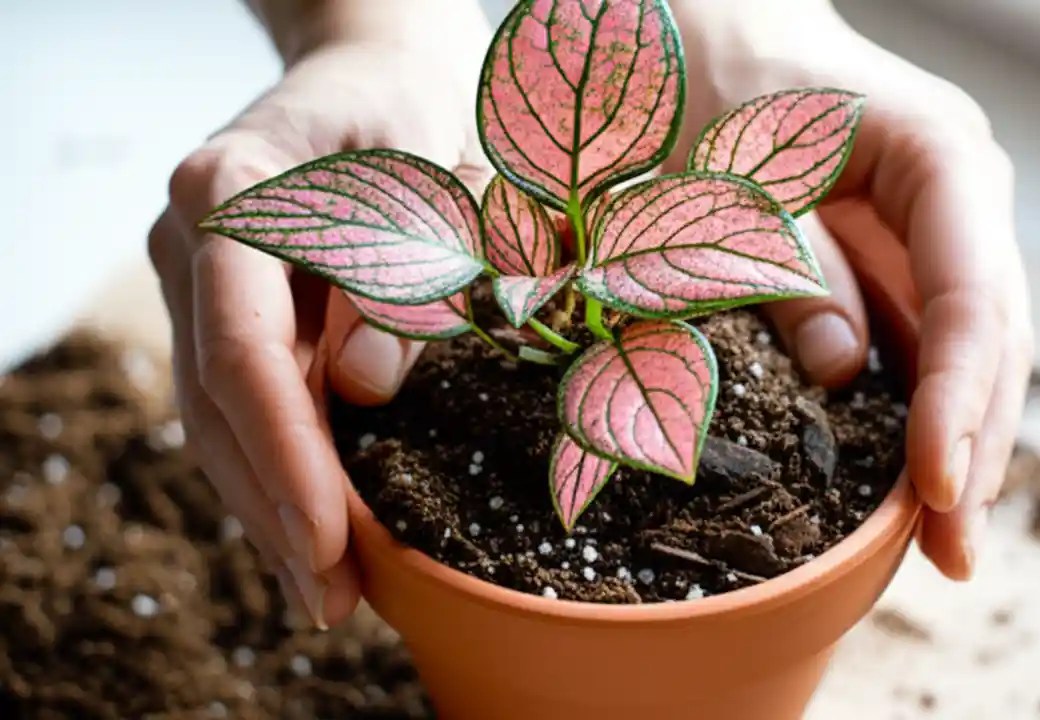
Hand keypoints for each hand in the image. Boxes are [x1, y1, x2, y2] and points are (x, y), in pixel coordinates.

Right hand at [148, 6, 492, 626]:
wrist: (374, 71)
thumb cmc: (422, 110)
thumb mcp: (447, 174)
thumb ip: (412, 272)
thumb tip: (363, 391)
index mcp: (234, 188)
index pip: (243, 346)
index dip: (285, 452)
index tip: (328, 533)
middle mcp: (192, 237)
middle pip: (217, 397)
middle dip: (276, 505)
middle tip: (331, 598)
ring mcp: (196, 275)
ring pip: (215, 414)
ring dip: (268, 506)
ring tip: (324, 592)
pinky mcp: (221, 306)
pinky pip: (237, 401)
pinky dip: (273, 468)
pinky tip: (308, 531)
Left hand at [669, 0, 1033, 579]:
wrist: (716, 33)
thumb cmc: (716, 82)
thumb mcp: (729, 179)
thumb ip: (786, 271)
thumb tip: (841, 374)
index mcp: (940, 158)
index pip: (972, 296)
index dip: (959, 399)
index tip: (932, 488)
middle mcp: (962, 203)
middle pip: (993, 340)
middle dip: (974, 448)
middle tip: (954, 556)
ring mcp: (939, 235)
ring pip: (971, 356)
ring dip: (961, 449)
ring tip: (947, 548)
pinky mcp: (904, 263)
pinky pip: (925, 348)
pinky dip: (921, 417)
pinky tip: (913, 486)